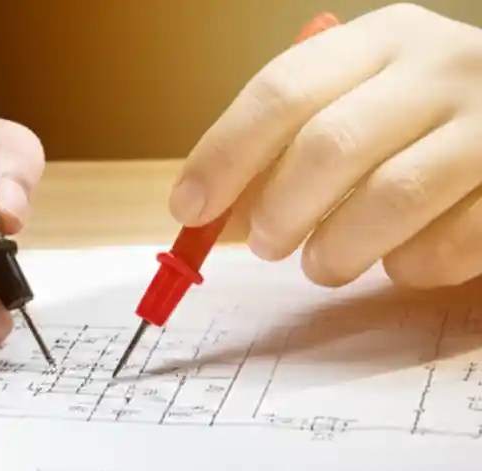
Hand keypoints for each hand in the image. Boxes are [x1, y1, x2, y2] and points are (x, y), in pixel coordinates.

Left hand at [170, 3, 481, 288]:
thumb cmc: (422, 120)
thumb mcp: (358, 99)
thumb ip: (285, 140)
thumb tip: (204, 208)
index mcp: (385, 40)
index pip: (283, 90)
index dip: (224, 155)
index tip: (187, 208)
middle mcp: (444, 70)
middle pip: (331, 145)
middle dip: (279, 209)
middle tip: (264, 243)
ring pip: (391, 199)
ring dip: (335, 250)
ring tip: (323, 264)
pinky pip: (446, 245)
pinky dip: (406, 267)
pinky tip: (399, 257)